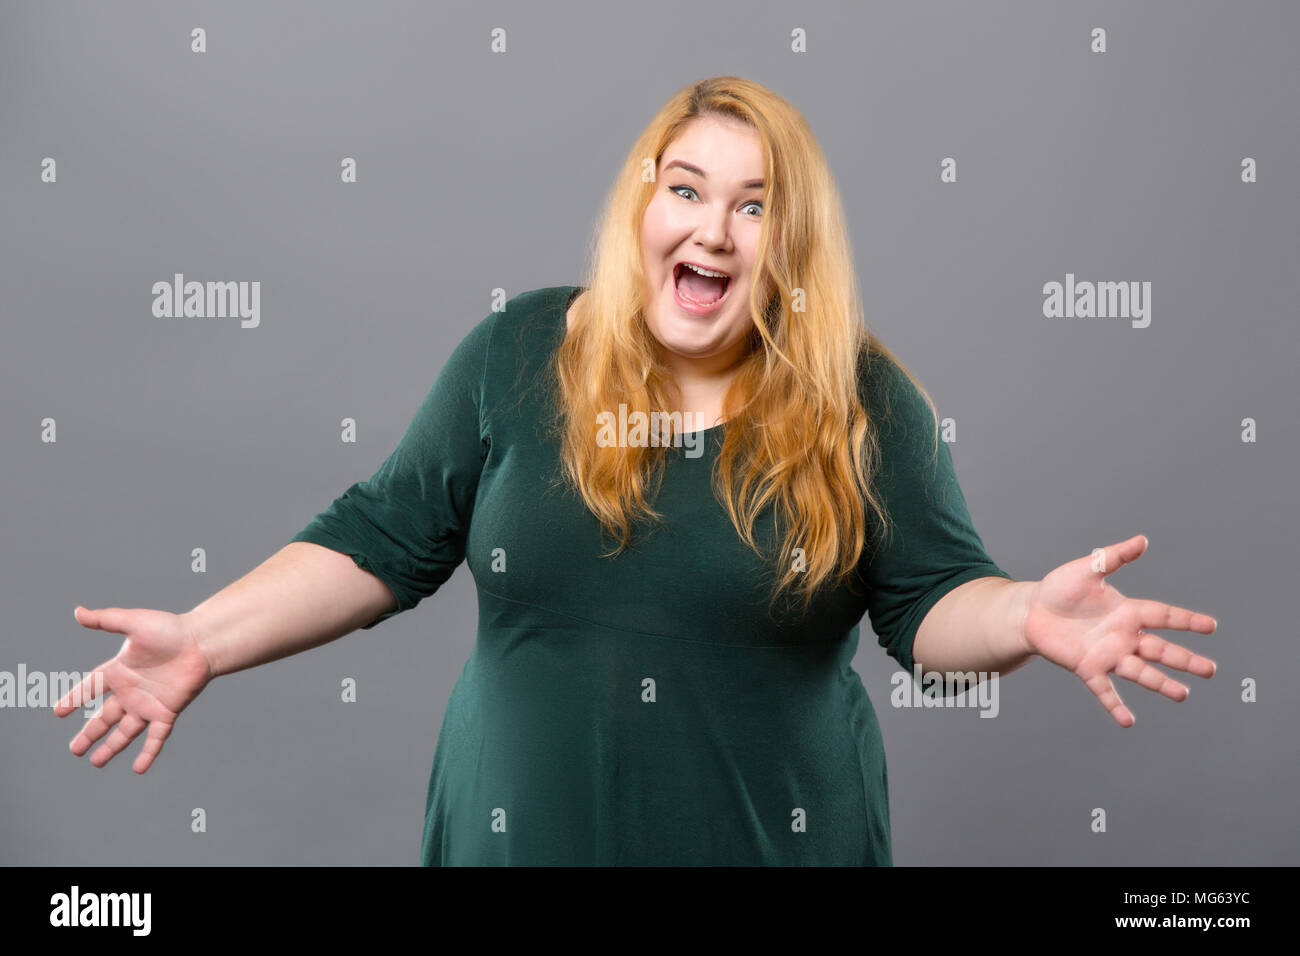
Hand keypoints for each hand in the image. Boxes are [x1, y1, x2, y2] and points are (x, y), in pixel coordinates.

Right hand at [54, 606, 214, 772]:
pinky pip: (156, 737)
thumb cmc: (170, 629)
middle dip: (89, 734)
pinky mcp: (168, 711)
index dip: (75, 698)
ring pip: (125, 731)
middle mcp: (131, 691)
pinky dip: (148, 752)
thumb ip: (105, 619)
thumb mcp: (133, 622)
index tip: (58, 712)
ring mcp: (149, 703)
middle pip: (104, 717)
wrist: (202, 641)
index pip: (90, 688)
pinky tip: (139, 769)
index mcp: (119, 670)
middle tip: (74, 750)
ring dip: (111, 747)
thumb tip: (77, 612)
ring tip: (95, 763)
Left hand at [1019, 534, 1217, 726]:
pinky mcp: (1087, 668)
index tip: (1211, 627)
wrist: (1031, 610)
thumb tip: (1143, 540)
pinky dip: (1115, 705)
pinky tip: (1128, 721)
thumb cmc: (1060, 588)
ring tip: (1183, 695)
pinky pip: (1104, 689)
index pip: (1163, 616)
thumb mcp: (1087, 569)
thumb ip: (1113, 557)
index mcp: (1127, 612)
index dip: (1187, 620)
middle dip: (1185, 660)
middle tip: (1211, 671)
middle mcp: (1123, 636)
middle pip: (1160, 649)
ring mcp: (1107, 654)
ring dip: (1161, 683)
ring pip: (1140, 672)